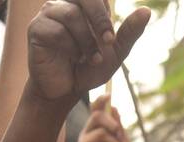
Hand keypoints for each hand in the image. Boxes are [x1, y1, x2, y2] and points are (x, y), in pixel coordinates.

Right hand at [27, 0, 149, 105]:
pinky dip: (70, 47)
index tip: (110, 38)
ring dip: (86, 40)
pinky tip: (72, 58)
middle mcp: (64, 4)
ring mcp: (48, 14)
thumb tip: (146, 11)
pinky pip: (57, 31)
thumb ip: (129, 32)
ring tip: (89, 58)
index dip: (105, 14)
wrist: (65, 91)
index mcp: (83, 4)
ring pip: (72, 15)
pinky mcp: (36, 29)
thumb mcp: (115, 51)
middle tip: (108, 41)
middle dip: (99, 19)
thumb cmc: (87, 68)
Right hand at [78, 94, 132, 141]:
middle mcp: (87, 136)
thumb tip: (114, 107)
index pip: (94, 111)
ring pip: (102, 134)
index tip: (108, 95)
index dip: (100, 102)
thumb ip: (118, 127)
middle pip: (97, 117)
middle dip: (112, 123)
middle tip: (118, 133)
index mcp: (95, 131)